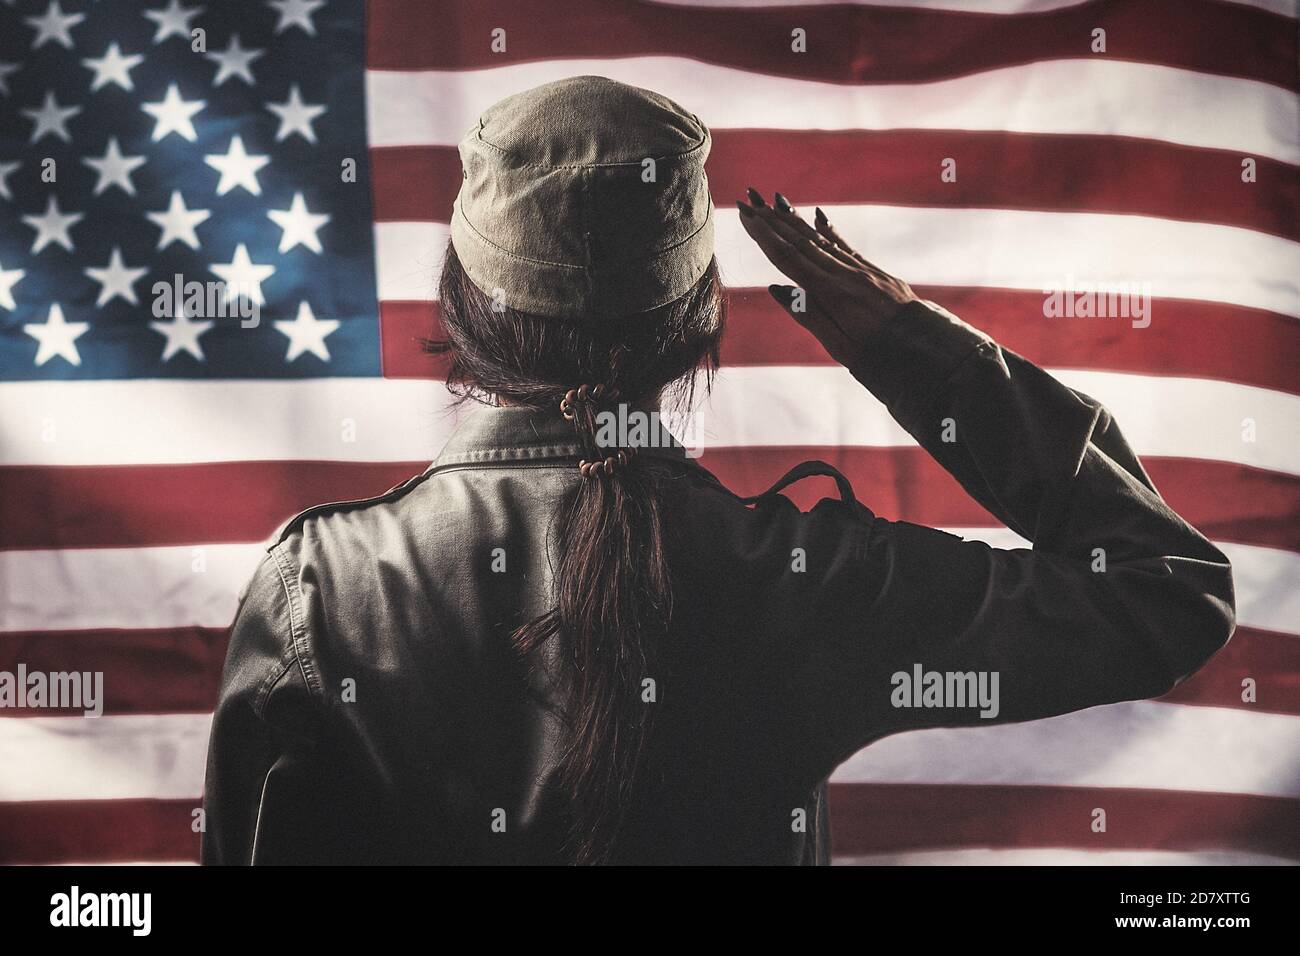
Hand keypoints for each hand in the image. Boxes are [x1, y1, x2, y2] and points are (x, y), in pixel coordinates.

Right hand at [736, 189, 916, 366]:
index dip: (764, 236)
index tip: (745, 216)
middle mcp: (846, 275)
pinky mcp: (876, 274)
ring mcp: (862, 271)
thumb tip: (776, 288)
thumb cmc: (880, 358)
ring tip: (774, 201)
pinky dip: (828, 231)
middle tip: (750, 198)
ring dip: (794, 220)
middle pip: (801, 242)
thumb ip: (808, 315)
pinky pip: (846, 247)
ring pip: (821, 240)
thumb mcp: (839, 346)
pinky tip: (817, 217)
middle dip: (772, 220)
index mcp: (832, 294)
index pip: (789, 258)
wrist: (929, 352)